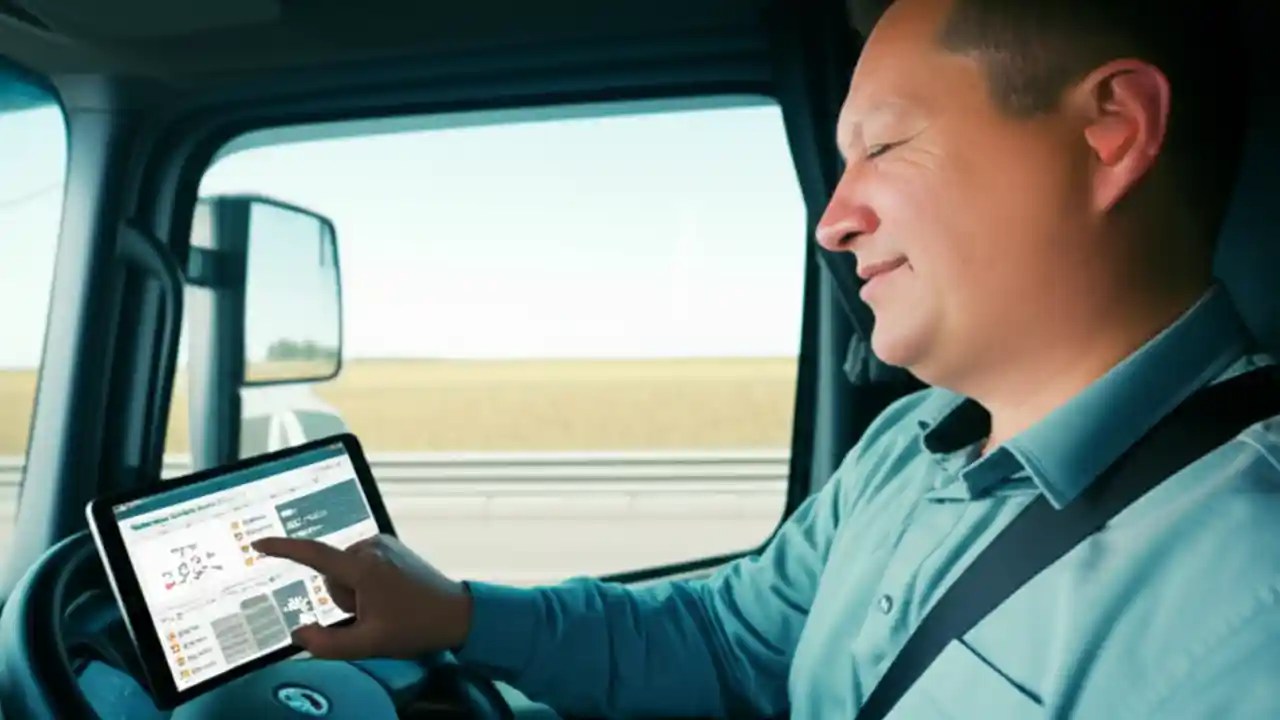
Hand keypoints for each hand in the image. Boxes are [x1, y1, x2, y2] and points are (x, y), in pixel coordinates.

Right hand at [251, 534, 472, 659]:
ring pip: (344, 573)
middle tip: (373, 616)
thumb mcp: (368, 644)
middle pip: (331, 577)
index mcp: (363, 567)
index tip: (259, 544)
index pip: (314, 554)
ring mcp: (382, 544)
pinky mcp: (390, 547)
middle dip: (343, 599)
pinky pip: (360, 566)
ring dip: (355, 592)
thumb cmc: (414, 627)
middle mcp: (370, 547)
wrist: (456, 614)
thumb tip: (298, 633)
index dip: (283, 549)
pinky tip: (388, 597)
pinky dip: (365, 583)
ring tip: (385, 607)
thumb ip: (327, 644)